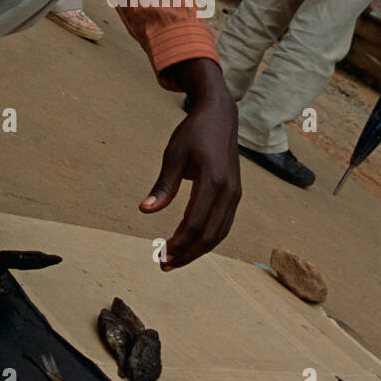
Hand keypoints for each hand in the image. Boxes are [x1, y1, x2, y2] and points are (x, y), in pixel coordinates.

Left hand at [143, 59, 240, 269]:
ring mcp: (235, 194)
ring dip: (198, 250)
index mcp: (213, 181)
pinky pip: (223, 224)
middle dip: (187, 254)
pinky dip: (208, 238)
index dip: (178, 243)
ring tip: (175, 259)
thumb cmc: (193, 134)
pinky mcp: (235, 194)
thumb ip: (163, 185)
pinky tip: (191, 244)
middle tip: (164, 264)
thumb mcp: (173, 155)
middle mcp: (229, 191)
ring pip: (219, 233)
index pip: (194, 223)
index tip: (160, 255)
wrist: (220, 116)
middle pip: (210, 235)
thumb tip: (145, 210)